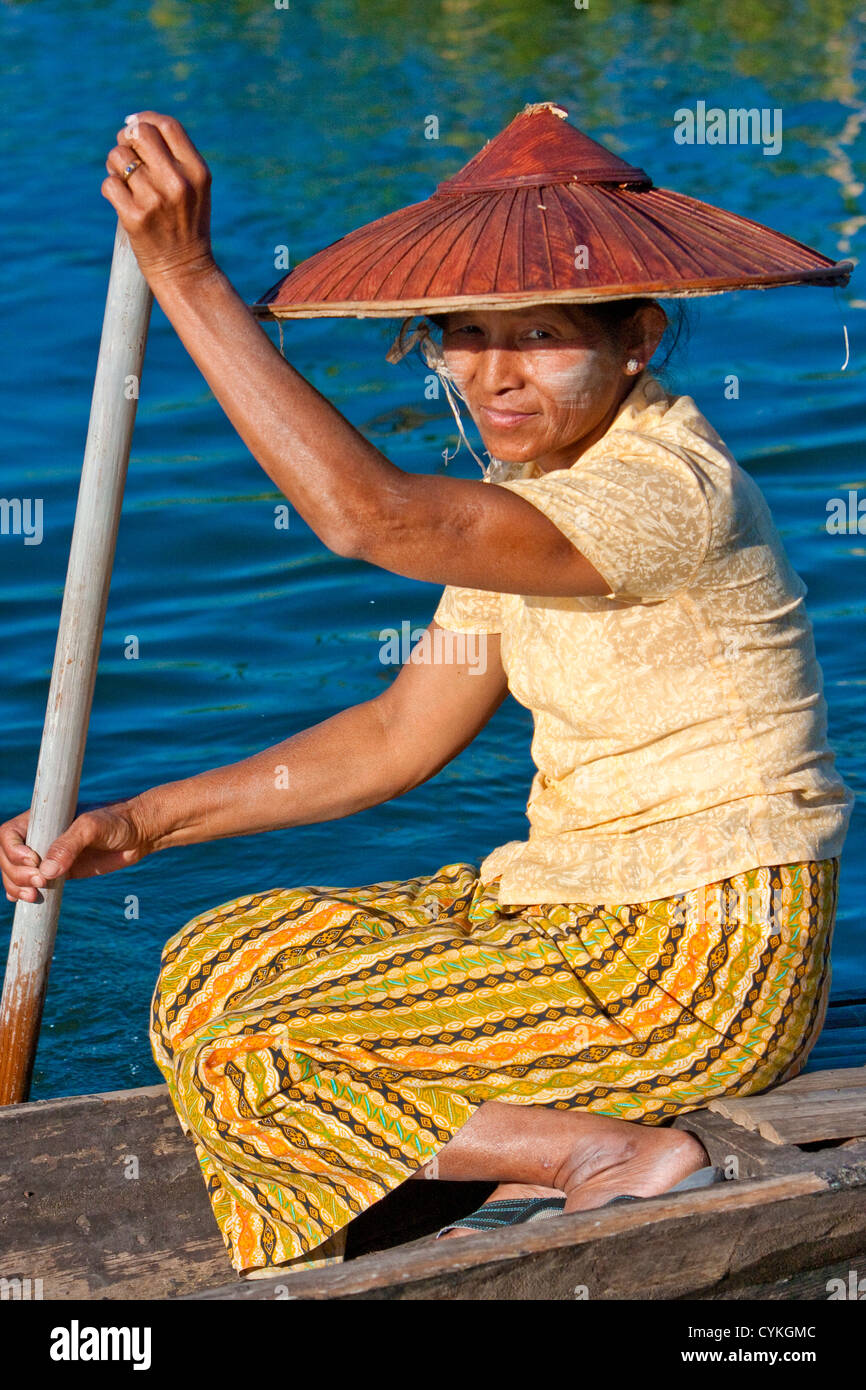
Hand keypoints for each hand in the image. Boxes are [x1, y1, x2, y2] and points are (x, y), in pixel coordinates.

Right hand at [1, 803, 152, 903]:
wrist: (139, 834)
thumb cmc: (116, 821)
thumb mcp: (92, 827)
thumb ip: (70, 845)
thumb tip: (46, 871)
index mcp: (43, 819)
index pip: (10, 834)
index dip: (12, 850)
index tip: (32, 861)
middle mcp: (40, 837)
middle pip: (8, 858)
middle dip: (16, 873)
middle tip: (39, 882)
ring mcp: (47, 856)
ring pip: (15, 873)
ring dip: (16, 886)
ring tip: (34, 895)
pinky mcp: (59, 872)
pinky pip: (31, 883)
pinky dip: (22, 892)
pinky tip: (24, 899)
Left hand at [102, 111, 215, 287]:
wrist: (185, 271)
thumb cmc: (186, 224)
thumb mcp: (194, 187)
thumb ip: (173, 155)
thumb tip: (131, 123)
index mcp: (197, 172)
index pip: (167, 126)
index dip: (145, 119)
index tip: (134, 127)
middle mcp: (178, 183)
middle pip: (140, 134)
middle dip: (126, 140)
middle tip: (128, 157)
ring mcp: (156, 201)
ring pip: (118, 157)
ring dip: (115, 166)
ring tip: (126, 183)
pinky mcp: (135, 218)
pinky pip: (109, 184)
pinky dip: (111, 190)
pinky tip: (123, 202)